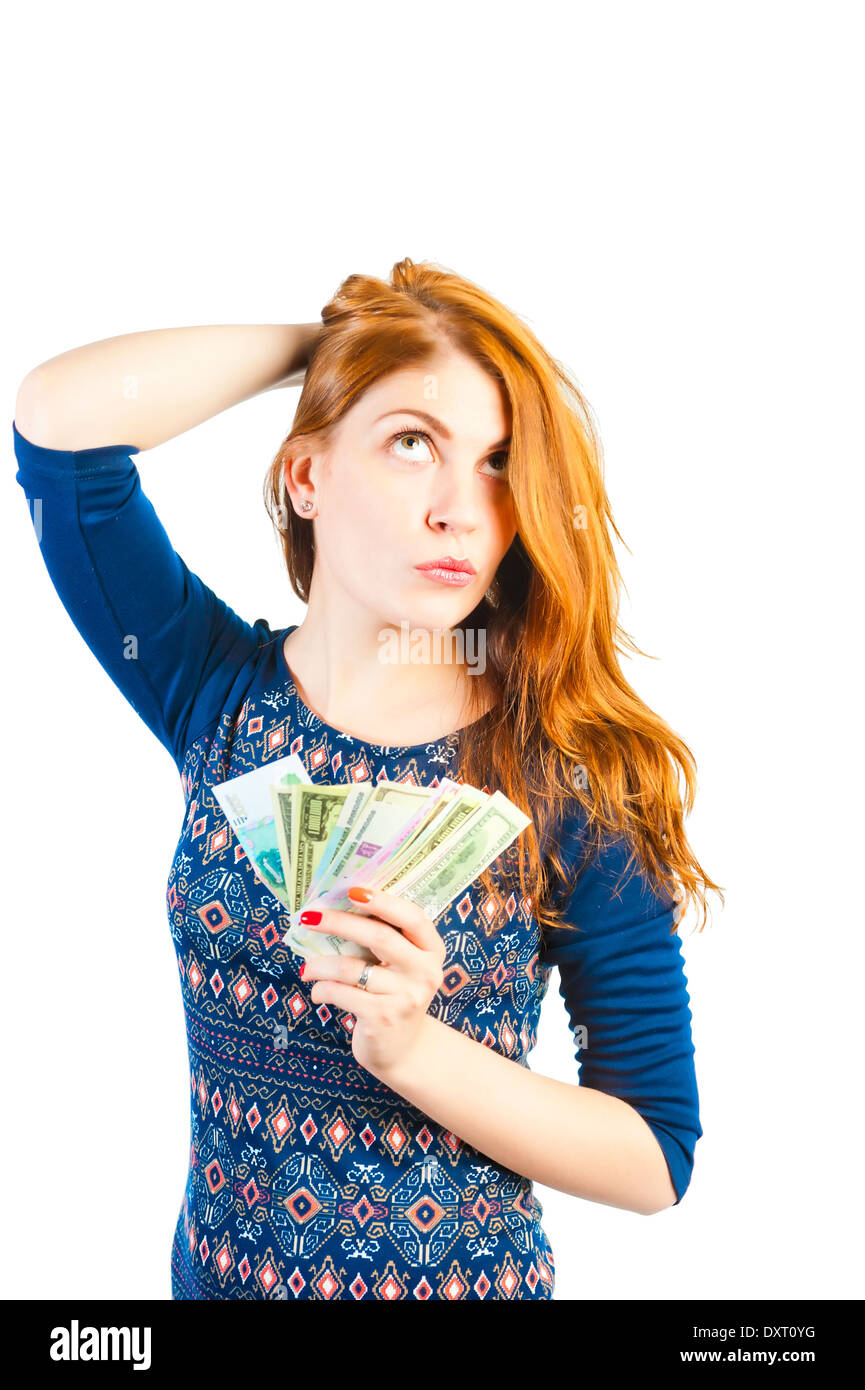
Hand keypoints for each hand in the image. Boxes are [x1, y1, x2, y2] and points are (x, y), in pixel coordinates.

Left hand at [298, 886, 445, 1080]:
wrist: (403, 1051)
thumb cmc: (393, 996)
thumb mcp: (401, 967)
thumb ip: (384, 940)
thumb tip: (335, 907)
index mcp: (431, 950)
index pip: (412, 917)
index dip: (383, 901)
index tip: (353, 891)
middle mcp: (425, 971)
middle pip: (378, 935)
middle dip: (338, 922)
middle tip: (308, 917)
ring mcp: (406, 996)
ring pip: (352, 967)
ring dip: (320, 964)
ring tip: (306, 967)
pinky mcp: (383, 1017)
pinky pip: (342, 993)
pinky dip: (322, 989)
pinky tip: (317, 991)